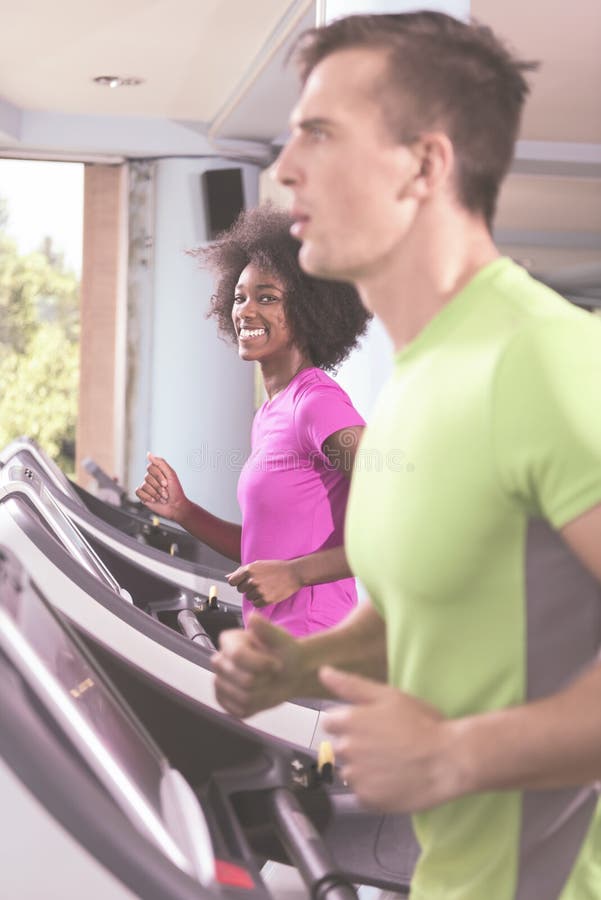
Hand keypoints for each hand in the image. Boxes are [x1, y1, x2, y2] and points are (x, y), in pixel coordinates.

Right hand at [135, 452, 188, 521]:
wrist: (176, 507)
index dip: (159, 476)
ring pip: (144, 485)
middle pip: (147, 477)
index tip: (167, 483)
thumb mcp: (171, 474)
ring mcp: (146, 487)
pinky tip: (154, 500)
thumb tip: (148, 454)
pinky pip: (138, 492)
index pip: (150, 467)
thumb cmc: (176, 491)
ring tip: (162, 497)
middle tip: (165, 492)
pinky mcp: (143, 495)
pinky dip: (147, 496)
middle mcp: (151, 478)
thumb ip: (160, 463)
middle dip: (158, 486)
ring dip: (155, 493)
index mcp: (158, 472)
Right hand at [213, 613, 301, 717]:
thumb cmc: (284, 652)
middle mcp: (220, 660)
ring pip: (244, 698)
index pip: (237, 655)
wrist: (289, 672)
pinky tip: (261, 694)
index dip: (261, 664)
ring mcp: (220, 682)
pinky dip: (257, 706)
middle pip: (243, 680)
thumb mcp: (280, 638)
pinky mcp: (224, 701)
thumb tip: (253, 616)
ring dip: (264, 693)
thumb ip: (266, 629)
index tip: (277, 664)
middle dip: (266, 679)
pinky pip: (240, 711)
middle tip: (273, 673)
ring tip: (268, 683)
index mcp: (229, 641)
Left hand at [226, 559, 301, 605]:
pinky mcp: (266, 599)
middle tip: (259, 583)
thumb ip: (241, 571)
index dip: (237, 582)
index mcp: (249, 569)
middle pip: (240, 590)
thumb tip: (227, 577)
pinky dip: (261, 601)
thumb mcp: (258, 564)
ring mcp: (259, 590)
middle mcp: (252, 580)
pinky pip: (256, 604)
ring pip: (248, 597)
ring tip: (266, 587)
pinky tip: (268, 593)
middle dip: (247, 588)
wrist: (293, 573)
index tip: (243, 581)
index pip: (232, 581)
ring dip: (255, 594)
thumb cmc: (276, 568)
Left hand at [320, 667, 455, 812]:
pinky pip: (361, 794)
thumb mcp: (388, 696)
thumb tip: (322, 672)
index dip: (349, 723)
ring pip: (349, 772)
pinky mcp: (367, 800)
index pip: (330, 723)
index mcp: (348, 721)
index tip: (370, 726)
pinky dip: (372, 790)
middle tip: (385, 746)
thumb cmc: (420, 723)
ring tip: (390, 765)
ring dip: (362, 769)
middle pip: (338, 748)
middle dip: (355, 746)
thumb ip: (351, 685)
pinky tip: (392, 782)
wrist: (446, 760)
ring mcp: (356, 777)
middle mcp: (346, 749)